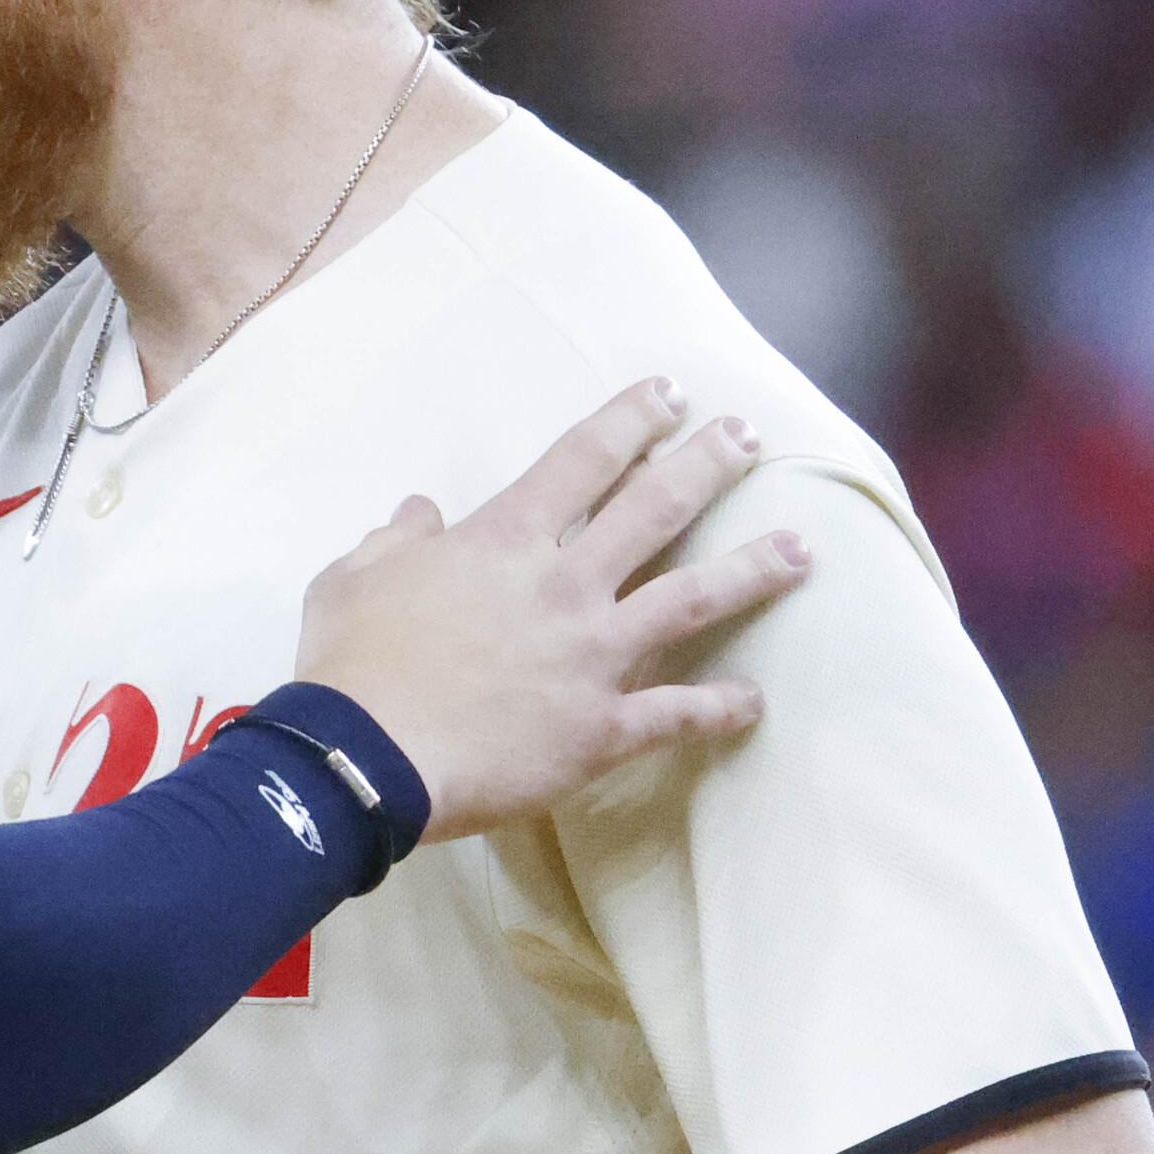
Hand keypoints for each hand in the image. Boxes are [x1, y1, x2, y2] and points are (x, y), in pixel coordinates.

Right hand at [292, 380, 809, 842]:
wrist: (365, 759)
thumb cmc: (353, 664)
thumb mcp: (351, 579)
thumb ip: (393, 540)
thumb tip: (418, 511)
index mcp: (505, 540)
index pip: (583, 460)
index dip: (632, 419)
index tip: (670, 394)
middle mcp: (564, 585)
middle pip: (655, 509)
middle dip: (708, 464)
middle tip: (748, 437)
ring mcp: (592, 656)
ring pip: (691, 598)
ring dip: (751, 569)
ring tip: (802, 549)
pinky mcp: (602, 728)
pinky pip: (675, 713)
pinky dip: (720, 707)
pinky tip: (756, 700)